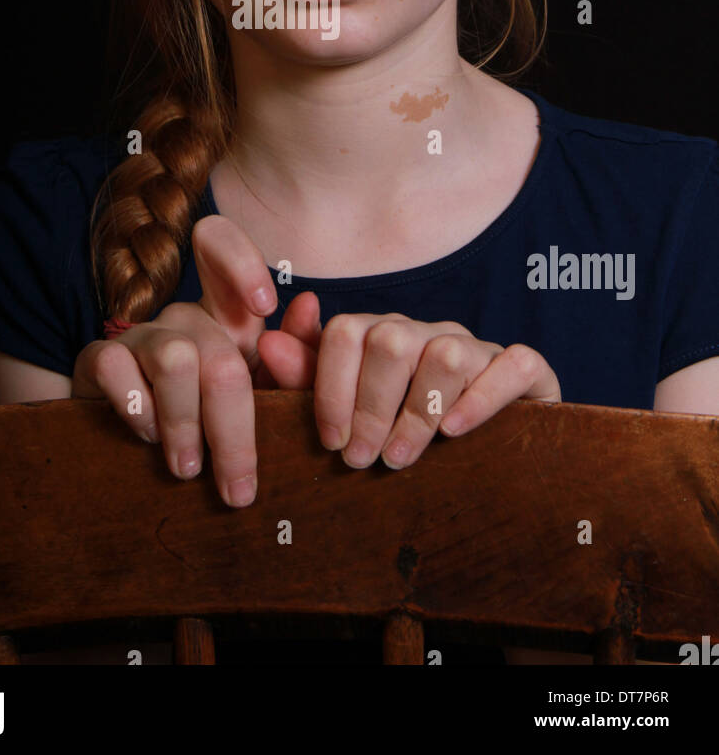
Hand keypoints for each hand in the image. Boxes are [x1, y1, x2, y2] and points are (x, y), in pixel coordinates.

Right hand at [71, 214, 319, 506]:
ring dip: (186, 425)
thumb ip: (292, 362)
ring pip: (176, 361)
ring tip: (189, 468)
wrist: (130, 445)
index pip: (218, 244)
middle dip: (235, 430)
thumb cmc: (209, 419)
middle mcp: (183, 316)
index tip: (264, 307)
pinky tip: (146, 436)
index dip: (240, 263)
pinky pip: (118, 373)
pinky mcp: (100, 358)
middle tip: (239, 488)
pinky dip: (138, 412)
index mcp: (225, 314)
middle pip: (221, 355)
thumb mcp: (257, 395)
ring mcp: (140, 335)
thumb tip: (309, 305)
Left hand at [257, 303, 560, 469]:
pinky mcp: (525, 369)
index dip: (330, 387)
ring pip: (447, 353)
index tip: (330, 441)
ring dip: (418, 412)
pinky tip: (456, 431)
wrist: (489, 457)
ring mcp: (477, 347)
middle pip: (391, 340)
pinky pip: (512, 364)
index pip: (344, 332)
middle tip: (362, 459)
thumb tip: (266, 343)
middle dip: (370, 405)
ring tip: (401, 458)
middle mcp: (426, 332)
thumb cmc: (400, 433)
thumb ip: (306, 379)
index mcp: (379, 335)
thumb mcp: (348, 411)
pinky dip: (483, 398)